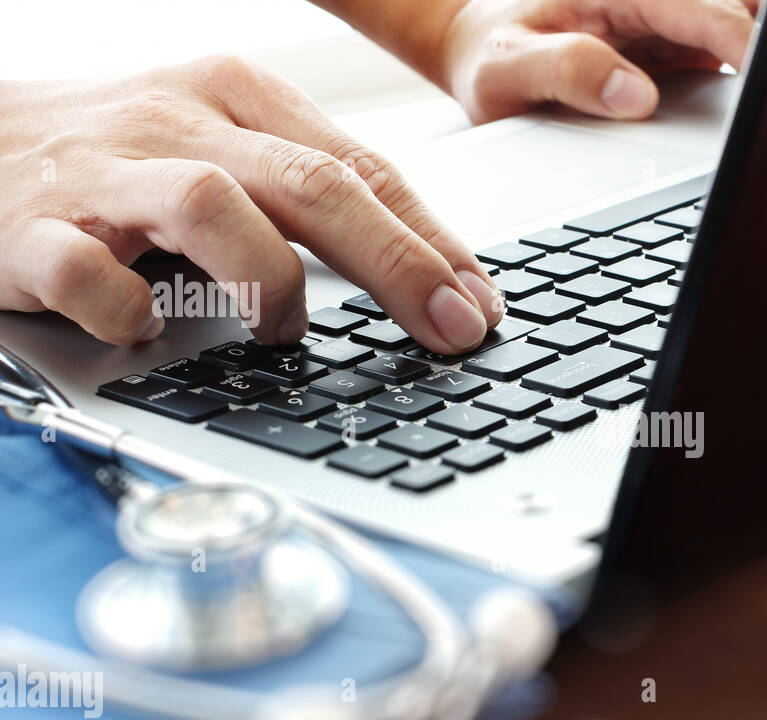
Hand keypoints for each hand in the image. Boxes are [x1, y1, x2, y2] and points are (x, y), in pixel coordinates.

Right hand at [0, 58, 501, 348]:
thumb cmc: (123, 157)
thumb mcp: (230, 148)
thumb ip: (313, 199)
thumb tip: (425, 273)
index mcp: (241, 97)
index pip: (363, 169)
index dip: (433, 242)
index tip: (480, 304)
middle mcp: (182, 122)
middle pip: (314, 186)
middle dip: (399, 265)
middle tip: (449, 330)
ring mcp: (107, 173)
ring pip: (214, 208)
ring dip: (270, 283)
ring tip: (285, 332)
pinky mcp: (32, 228)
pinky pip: (90, 274)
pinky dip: (130, 311)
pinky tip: (147, 328)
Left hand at [322, 0, 757, 123]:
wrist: (474, 47)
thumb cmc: (489, 53)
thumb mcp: (510, 66)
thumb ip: (571, 72)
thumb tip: (638, 98)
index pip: (702, 8)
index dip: (741, 41)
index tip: (764, 79)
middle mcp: (648, 1)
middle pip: (733, 8)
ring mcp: (664, 23)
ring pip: (734, 23)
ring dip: (757, 55)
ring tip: (765, 104)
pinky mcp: (670, 48)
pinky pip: (719, 50)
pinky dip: (740, 72)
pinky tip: (746, 104)